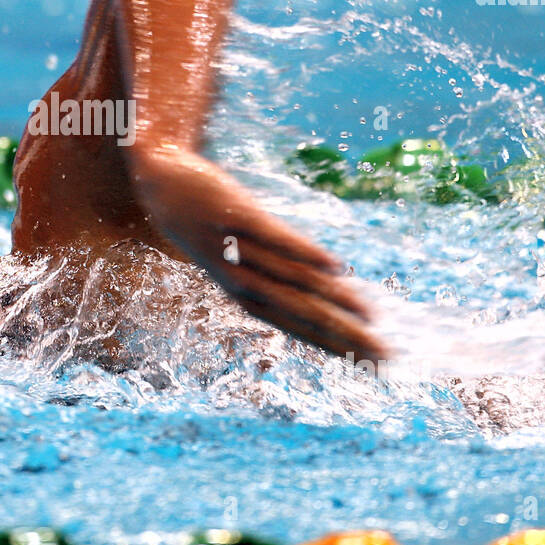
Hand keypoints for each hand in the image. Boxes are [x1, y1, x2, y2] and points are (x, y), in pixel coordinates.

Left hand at [131, 146, 386, 361]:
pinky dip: (305, 253)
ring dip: (333, 299)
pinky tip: (336, 265)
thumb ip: (280, 273)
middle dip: (342, 336)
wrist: (161, 181)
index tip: (371, 363)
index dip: (333, 346)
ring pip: (293, 281)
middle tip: (382, 353)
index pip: (296, 328)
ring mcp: (236, 249)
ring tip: (370, 313)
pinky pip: (275, 238)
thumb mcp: (239, 256)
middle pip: (300, 313)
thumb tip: (331, 285)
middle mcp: (239, 280)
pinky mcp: (235, 215)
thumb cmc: (208, 224)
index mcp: (243, 294)